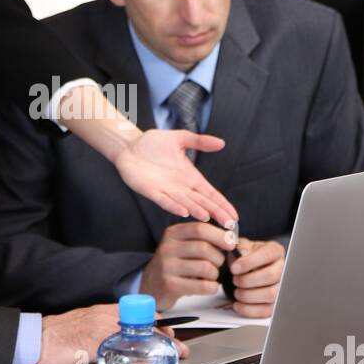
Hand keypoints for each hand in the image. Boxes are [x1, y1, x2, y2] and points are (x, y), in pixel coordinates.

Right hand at [36, 304, 187, 363]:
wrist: (34, 338)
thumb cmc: (56, 337)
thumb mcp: (84, 329)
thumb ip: (103, 334)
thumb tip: (119, 346)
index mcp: (104, 311)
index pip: (139, 313)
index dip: (159, 325)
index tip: (171, 334)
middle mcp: (106, 316)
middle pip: (145, 322)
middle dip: (166, 336)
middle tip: (180, 348)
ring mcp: (101, 328)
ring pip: (139, 333)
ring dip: (159, 345)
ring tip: (174, 355)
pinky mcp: (94, 342)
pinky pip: (122, 349)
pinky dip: (138, 357)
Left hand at [113, 128, 237, 225]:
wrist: (128, 146)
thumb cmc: (153, 143)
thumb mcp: (180, 138)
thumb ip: (200, 142)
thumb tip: (221, 143)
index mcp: (190, 177)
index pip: (211, 194)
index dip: (223, 204)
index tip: (235, 216)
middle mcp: (181, 187)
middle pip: (202, 202)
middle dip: (216, 213)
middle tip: (229, 225)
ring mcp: (166, 190)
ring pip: (186, 203)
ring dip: (196, 210)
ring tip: (208, 217)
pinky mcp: (150, 191)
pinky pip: (164, 200)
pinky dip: (174, 206)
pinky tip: (184, 212)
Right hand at [139, 221, 232, 309]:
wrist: (152, 285)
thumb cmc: (177, 263)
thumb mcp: (184, 245)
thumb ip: (204, 238)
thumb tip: (232, 238)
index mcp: (173, 233)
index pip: (200, 228)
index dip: (220, 236)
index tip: (231, 244)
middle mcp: (167, 248)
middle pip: (204, 248)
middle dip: (219, 257)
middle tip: (218, 264)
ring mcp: (167, 267)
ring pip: (206, 267)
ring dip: (215, 274)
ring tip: (211, 276)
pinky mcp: (170, 285)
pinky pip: (203, 286)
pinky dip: (212, 287)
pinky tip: (208, 286)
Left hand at [227, 237, 284, 317]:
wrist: (247, 269)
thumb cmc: (247, 257)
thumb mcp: (243, 247)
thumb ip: (241, 248)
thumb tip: (242, 254)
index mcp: (275, 251)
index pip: (267, 254)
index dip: (249, 262)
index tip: (234, 268)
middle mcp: (282, 268)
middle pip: (270, 276)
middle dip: (247, 280)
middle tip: (235, 280)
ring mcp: (281, 287)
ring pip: (270, 295)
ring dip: (248, 295)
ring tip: (237, 292)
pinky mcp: (275, 304)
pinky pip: (266, 310)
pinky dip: (249, 309)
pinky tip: (238, 304)